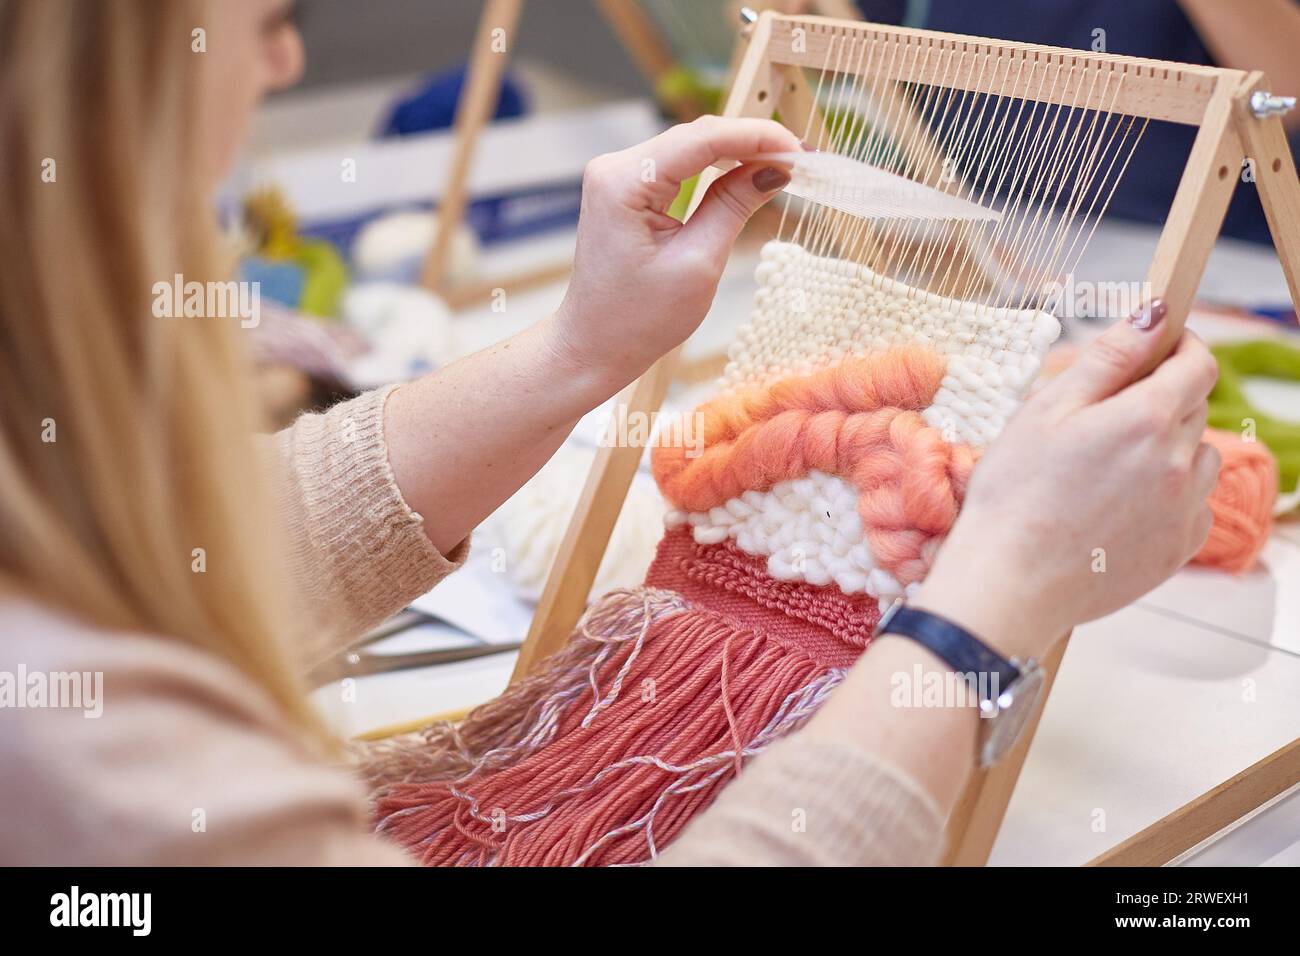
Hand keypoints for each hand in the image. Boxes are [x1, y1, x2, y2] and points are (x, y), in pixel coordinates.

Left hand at [551, 116, 801, 384]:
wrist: (594, 345)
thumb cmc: (637, 319)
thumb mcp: (697, 263)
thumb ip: (734, 207)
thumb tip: (775, 171)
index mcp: (622, 183)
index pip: (702, 139)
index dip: (757, 138)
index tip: (800, 151)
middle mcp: (614, 168)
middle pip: (696, 136)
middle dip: (752, 142)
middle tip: (802, 159)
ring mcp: (617, 176)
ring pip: (690, 147)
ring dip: (737, 152)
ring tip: (784, 165)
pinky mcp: (626, 189)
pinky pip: (679, 165)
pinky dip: (716, 167)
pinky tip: (748, 171)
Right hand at [912, 301, 1221, 660]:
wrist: (1010, 582)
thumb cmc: (1015, 493)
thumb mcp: (1047, 409)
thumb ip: (1108, 358)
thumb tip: (1155, 315)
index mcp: (1148, 418)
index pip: (1198, 363)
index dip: (1179, 347)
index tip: (1155, 350)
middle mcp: (1180, 462)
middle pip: (1195, 408)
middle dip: (1161, 399)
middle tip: (1102, 419)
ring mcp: (1186, 509)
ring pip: (1197, 457)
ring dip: (1168, 449)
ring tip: (1107, 469)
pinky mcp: (1181, 548)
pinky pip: (1192, 504)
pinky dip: (1167, 496)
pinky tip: (1117, 506)